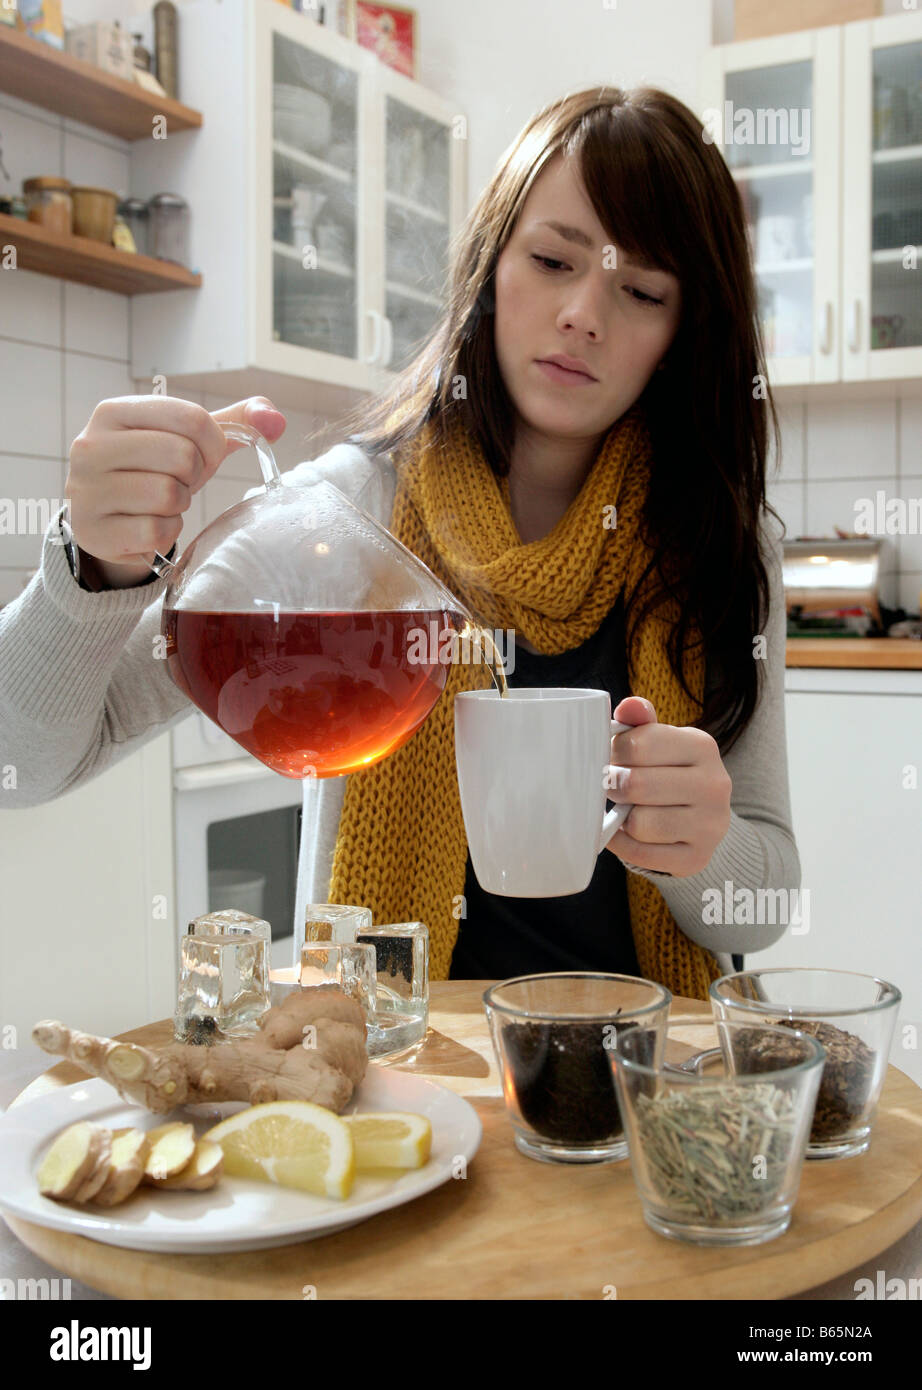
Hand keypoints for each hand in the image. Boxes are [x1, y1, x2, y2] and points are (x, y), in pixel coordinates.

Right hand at [65, 395, 286, 588]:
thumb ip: (232, 423)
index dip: (213, 444)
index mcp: (114, 411)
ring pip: (168, 495)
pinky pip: (157, 532)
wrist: (103, 516)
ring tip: (161, 501)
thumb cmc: (151, 469)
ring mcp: (87, 490)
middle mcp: (91, 446)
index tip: (205, 457)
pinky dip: (166, 532)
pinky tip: (149, 524)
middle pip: (182, 456)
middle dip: (194, 474)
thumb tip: (276, 420)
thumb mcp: (185, 439)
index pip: (192, 419)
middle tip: (179, 481)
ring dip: (179, 504)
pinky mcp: (94, 532)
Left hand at [603, 696, 731, 875]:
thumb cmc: (669, 772)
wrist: (702, 819)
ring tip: (625, 809)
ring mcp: (710, 825)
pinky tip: (625, 832)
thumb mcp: (660, 741)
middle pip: (636, 785)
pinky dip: (623, 844)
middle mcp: (714, 785)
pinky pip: (641, 854)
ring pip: (639, 823)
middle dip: (614, 785)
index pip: (639, 744)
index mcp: (702, 746)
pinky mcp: (697, 858)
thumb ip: (640, 722)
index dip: (614, 751)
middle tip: (612, 785)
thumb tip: (629, 706)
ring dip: (622, 818)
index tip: (613, 757)